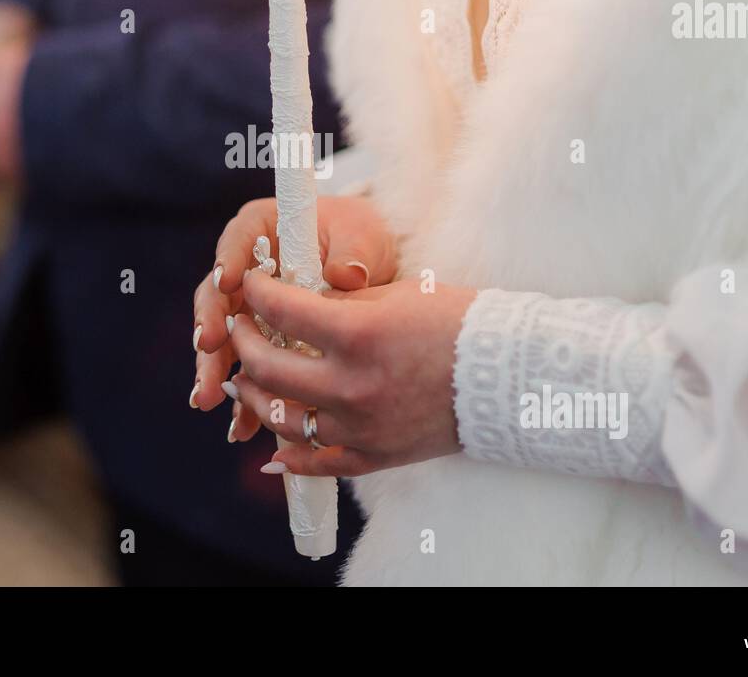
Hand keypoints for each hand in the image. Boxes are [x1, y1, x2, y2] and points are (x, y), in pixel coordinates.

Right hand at [190, 195, 397, 437]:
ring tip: (207, 398)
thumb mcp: (362, 237)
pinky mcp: (259, 344)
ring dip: (214, 369)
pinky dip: (243, 400)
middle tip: (208, 345)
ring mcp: (247, 309)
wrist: (376, 272)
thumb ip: (353, 252)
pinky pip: (245, 371)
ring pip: (222, 340)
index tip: (228, 281)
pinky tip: (240, 427)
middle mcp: (245, 269)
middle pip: (217, 295)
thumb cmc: (362, 240)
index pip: (238, 241)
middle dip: (211, 323)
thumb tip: (346, 274)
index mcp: (262, 230)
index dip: (229, 260)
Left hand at [228, 271, 474, 476]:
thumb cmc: (456, 322)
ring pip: (282, 418)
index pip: (282, 310)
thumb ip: (338, 305)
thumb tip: (293, 305)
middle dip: (244, 341)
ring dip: (255, 396)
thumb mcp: (394, 296)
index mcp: (358, 335)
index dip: (257, 292)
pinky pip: (317, 463)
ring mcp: (360, 426)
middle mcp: (352, 384)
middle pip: (268, 367)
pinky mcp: (374, 455)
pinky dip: (289, 458)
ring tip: (246, 380)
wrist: (508, 376)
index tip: (251, 285)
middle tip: (239, 327)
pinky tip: (271, 452)